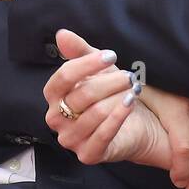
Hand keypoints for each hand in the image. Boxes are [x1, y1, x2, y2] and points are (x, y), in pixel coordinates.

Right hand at [44, 29, 164, 166]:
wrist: (134, 124)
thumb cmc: (110, 95)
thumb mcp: (97, 69)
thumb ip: (78, 51)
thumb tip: (61, 34)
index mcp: (54, 97)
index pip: (63, 77)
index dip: (87, 64)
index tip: (111, 56)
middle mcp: (57, 119)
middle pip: (81, 95)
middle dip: (109, 82)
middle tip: (129, 76)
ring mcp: (71, 139)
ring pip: (94, 113)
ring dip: (117, 98)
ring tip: (133, 89)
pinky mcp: (88, 154)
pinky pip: (103, 135)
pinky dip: (118, 116)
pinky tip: (129, 103)